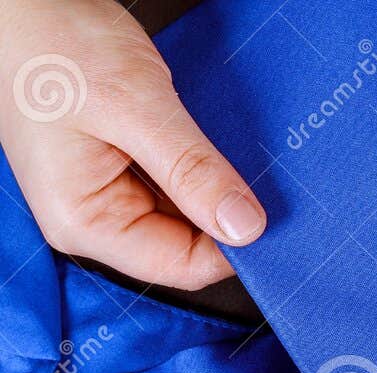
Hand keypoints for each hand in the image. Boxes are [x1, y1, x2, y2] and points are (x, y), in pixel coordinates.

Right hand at [0, 0, 264, 289]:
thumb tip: (246, 227)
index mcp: (86, 222)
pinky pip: (176, 184)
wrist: (21, 1)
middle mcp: (94, 219)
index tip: (275, 219)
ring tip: (235, 152)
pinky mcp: (119, 169)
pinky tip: (215, 144)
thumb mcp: (135, 106)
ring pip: (187, 213)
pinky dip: (201, 168)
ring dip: (216, 188)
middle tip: (266, 178)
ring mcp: (106, 194)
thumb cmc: (49, 42)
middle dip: (226, 214)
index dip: (234, 249)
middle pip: (188, 243)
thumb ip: (192, 171)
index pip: (183, 267)